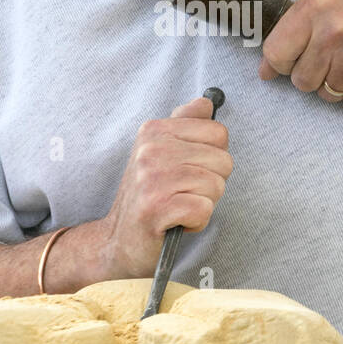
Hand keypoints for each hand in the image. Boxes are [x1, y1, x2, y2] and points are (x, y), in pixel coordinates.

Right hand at [100, 96, 233, 276]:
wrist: (119, 241)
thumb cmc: (148, 196)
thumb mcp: (160, 153)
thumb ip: (184, 124)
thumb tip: (206, 102)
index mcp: (154, 130)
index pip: (218, 133)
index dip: (213, 158)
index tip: (189, 172)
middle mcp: (151, 150)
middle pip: (223, 161)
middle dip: (211, 183)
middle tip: (184, 194)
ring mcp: (151, 178)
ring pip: (216, 186)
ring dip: (204, 204)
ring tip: (179, 208)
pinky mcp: (155, 208)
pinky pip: (204, 210)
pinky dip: (197, 222)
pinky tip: (177, 222)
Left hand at [258, 0, 342, 109]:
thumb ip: (295, 29)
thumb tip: (266, 71)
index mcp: (315, 7)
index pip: (276, 53)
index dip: (281, 64)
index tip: (291, 63)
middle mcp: (334, 31)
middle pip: (301, 81)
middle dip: (313, 75)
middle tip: (333, 59)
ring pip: (327, 94)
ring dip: (338, 85)